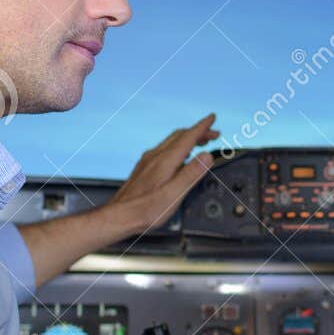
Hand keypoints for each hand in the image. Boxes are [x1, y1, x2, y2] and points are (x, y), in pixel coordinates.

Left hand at [105, 114, 219, 233]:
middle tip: (213, 133)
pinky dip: (178, 146)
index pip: (187, 138)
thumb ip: (191, 174)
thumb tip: (207, 156)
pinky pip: (164, 149)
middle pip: (180, 136)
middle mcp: (155, 157)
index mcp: (165, 161)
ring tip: (201, 142)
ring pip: (171, 141)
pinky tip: (180, 154)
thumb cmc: (145, 210)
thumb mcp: (174, 195)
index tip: (212, 119)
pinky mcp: (144, 167)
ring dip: (188, 138)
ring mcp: (148, 161)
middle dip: (198, 132)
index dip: (202, 127)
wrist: (120, 216)